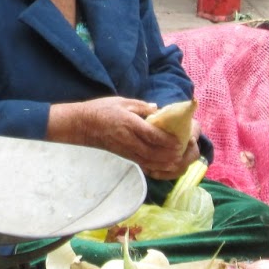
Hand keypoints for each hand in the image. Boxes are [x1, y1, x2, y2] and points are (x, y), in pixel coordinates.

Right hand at [50, 97, 200, 181]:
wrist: (82, 125)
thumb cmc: (101, 110)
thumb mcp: (122, 101)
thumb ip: (142, 106)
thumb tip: (159, 110)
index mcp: (129, 124)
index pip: (153, 135)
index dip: (170, 140)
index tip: (182, 139)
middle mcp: (129, 140)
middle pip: (156, 153)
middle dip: (173, 154)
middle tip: (186, 149)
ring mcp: (127, 151)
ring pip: (151, 162)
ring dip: (168, 162)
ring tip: (181, 158)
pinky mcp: (126, 157)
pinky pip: (145, 165)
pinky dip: (158, 166)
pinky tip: (168, 164)